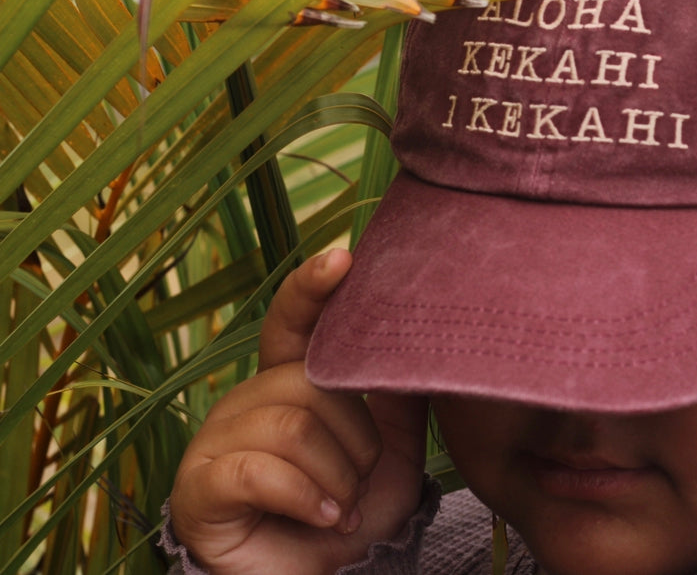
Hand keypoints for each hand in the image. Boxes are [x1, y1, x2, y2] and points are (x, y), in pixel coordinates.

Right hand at [169, 250, 429, 574]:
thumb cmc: (351, 513)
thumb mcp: (393, 447)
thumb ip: (397, 390)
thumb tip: (420, 328)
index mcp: (289, 382)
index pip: (295, 323)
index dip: (314, 288)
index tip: (344, 257)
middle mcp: (247, 401)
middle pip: (308, 382)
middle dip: (355, 439)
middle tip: (359, 482)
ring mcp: (216, 442)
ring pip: (292, 424)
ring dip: (336, 475)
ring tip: (342, 507)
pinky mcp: (198, 488)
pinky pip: (260, 469)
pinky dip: (307, 498)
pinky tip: (323, 518)